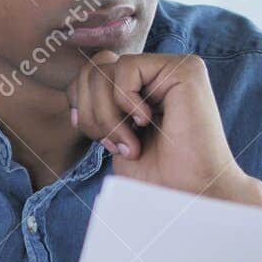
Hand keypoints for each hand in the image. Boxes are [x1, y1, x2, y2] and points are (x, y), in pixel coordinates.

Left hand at [67, 51, 261, 207]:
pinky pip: (126, 67)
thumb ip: (98, 105)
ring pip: (104, 68)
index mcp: (143, 87)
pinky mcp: (185, 68)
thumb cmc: (156, 176)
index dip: (83, 108)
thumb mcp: (113, 136)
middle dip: (92, 113)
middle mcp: (158, 72)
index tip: (102, 141)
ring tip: (131, 143)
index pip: (89, 75)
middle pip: (93, 70)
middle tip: (116, 146)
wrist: (187, 194)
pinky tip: (146, 122)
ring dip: (108, 114)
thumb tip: (74, 86)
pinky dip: (124, 101)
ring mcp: (173, 67)